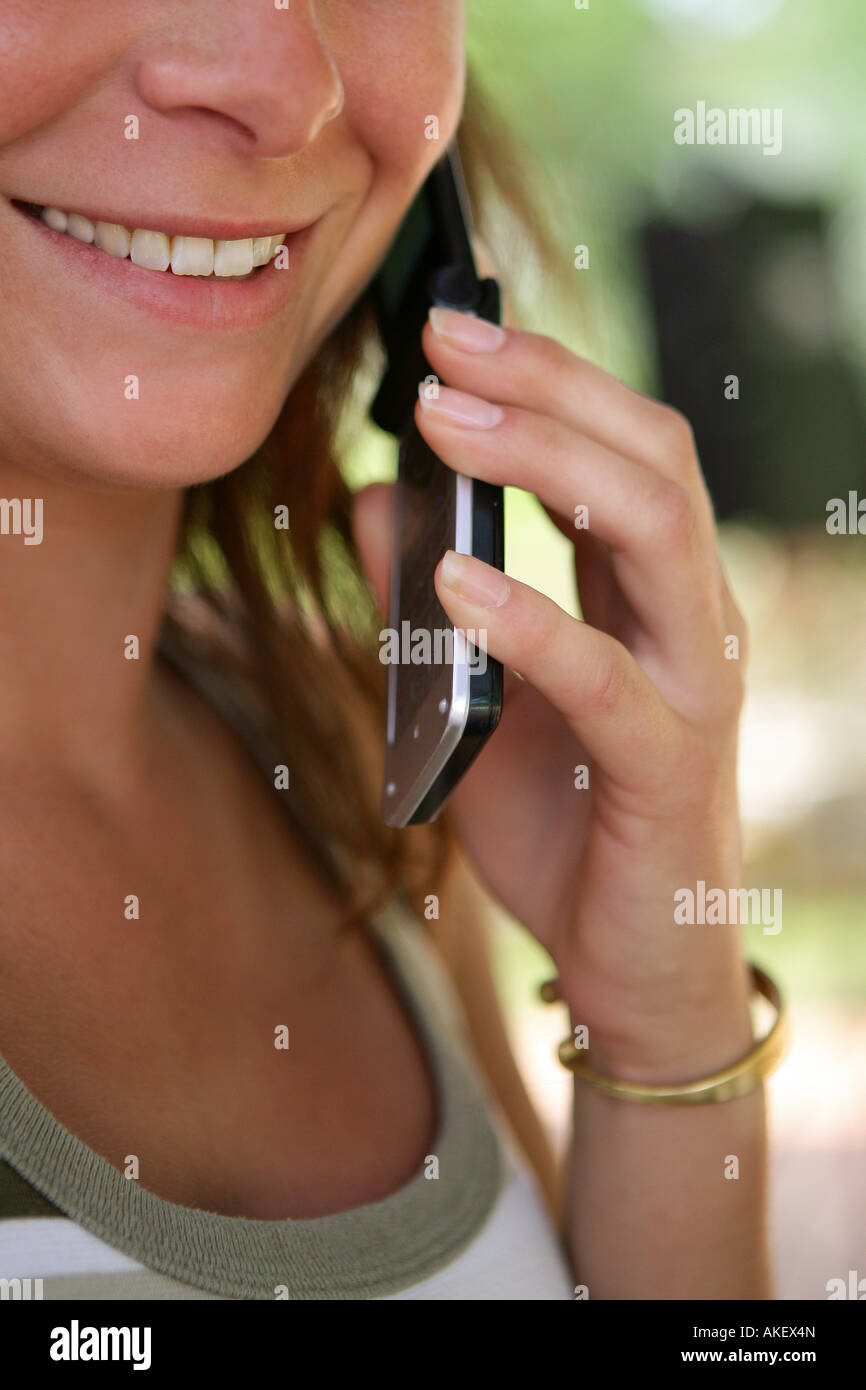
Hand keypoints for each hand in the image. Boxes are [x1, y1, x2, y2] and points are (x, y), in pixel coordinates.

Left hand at [353, 306, 754, 1080]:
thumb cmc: (563, 825)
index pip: (621, 447)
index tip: (451, 322)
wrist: (628, 964)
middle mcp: (688, 621)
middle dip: (549, 383)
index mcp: (647, 593)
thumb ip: (429, 608)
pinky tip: (454, 582)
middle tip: (442, 336)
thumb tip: (373, 503)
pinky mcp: (667, 767)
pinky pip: (607, 677)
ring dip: (549, 462)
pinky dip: (530, 618)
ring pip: (656, 535)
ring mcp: (691, 689)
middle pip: (652, 457)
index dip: (547, 374)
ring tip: (445, 421)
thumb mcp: (473, 698)